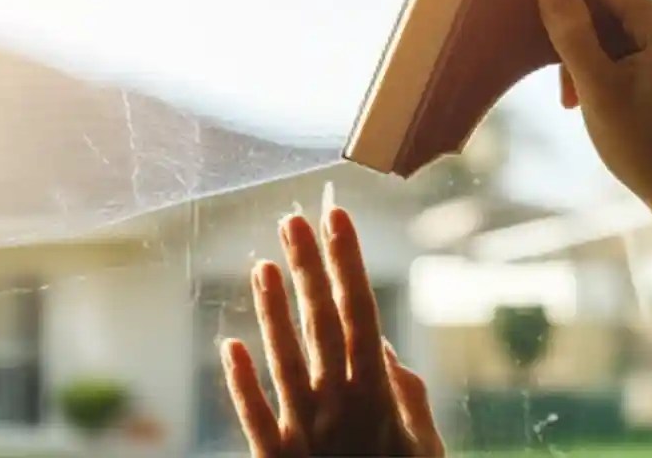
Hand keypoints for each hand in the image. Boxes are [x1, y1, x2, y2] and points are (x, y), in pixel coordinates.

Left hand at [221, 206, 443, 456]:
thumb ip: (408, 401)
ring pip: (284, 358)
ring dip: (272, 310)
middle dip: (308, 268)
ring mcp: (304, 431)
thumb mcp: (423, 452)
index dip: (347, 261)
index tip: (337, 217)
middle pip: (321, 322)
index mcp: (378, 395)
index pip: (361, 311)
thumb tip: (391, 353)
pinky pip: (254, 417)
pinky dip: (240, 382)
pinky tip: (227, 346)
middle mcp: (338, 405)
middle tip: (292, 219)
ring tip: (262, 264)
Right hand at [537, 0, 651, 217]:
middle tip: (574, 98)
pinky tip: (614, 101)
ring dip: (600, 61)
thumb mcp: (596, 87)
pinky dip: (621, 68)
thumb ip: (571, 31)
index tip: (566, 72)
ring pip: (627, 30)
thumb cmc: (641, 145)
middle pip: (617, 10)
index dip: (577, 21)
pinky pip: (644, 46)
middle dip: (588, 47)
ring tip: (591, 104)